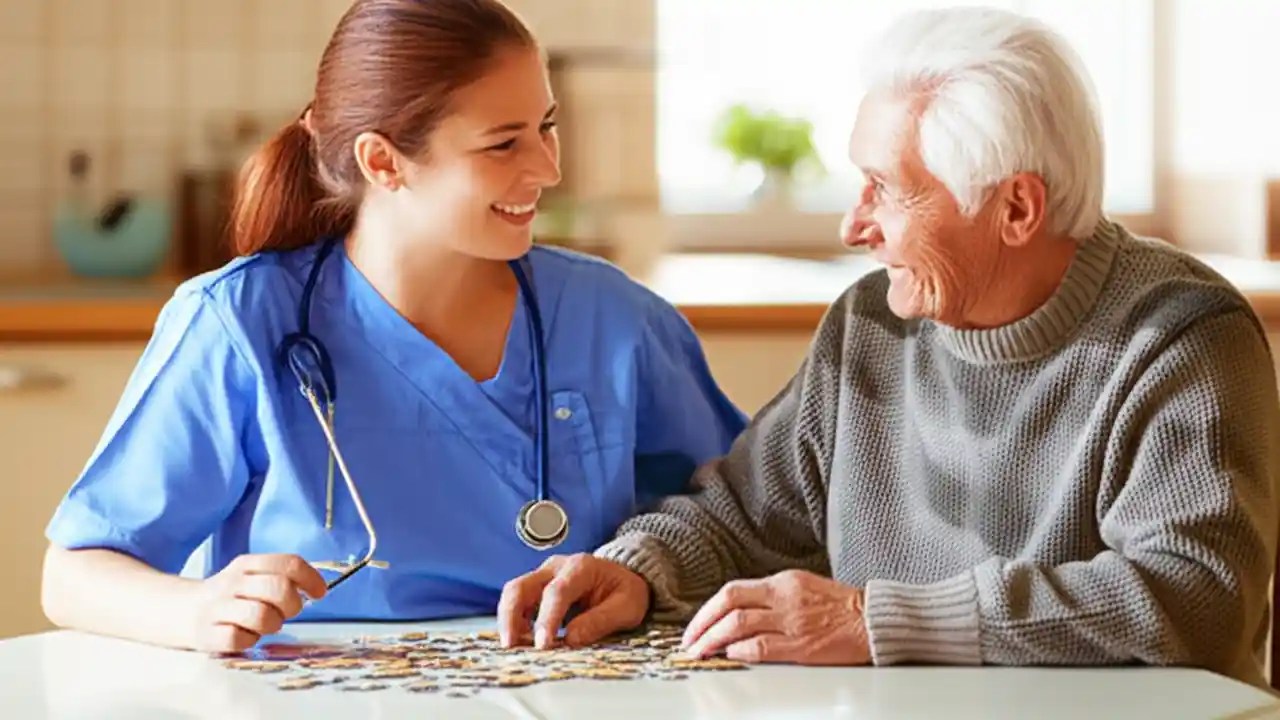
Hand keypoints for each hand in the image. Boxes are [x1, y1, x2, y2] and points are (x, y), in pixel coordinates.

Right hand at [188, 554, 326, 652]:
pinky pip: (239, 640)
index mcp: (248, 564)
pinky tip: (244, 636)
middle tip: (287, 612)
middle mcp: (233, 582)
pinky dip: (248, 641)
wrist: (182, 611)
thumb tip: (318, 589)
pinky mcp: (207, 634)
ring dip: (272, 625)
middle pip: (279, 588)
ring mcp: (218, 608)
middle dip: (292, 604)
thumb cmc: (232, 597)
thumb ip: (282, 578)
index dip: (311, 579)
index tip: (319, 593)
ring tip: (265, 625)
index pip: (289, 563)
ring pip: (262, 615)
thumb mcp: (253, 577)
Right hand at [497, 554, 649, 648]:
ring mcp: (543, 575)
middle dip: (511, 616)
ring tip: (513, 646)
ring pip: (513, 592)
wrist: (623, 577)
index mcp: (581, 567)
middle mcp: (556, 567)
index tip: (542, 645)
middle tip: (510, 645)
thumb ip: (600, 621)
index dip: (547, 619)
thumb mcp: (626, 607)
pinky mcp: (537, 588)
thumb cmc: (626, 591)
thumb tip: (570, 640)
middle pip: (522, 586)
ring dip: (508, 620)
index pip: (557, 592)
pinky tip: (520, 641)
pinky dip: (514, 621)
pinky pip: (518, 602)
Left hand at [681, 570, 869, 664]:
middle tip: (689, 642)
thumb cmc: (841, 607)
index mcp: (783, 581)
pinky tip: (730, 655)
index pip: (732, 590)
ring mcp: (792, 621)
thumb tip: (738, 613)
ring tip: (702, 652)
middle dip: (702, 624)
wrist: (874, 620)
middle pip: (729, 604)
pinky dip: (739, 651)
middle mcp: (784, 597)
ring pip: (738, 625)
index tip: (695, 625)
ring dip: (713, 639)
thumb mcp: (803, 587)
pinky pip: (761, 647)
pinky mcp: (802, 645)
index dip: (708, 609)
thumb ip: (773, 596)